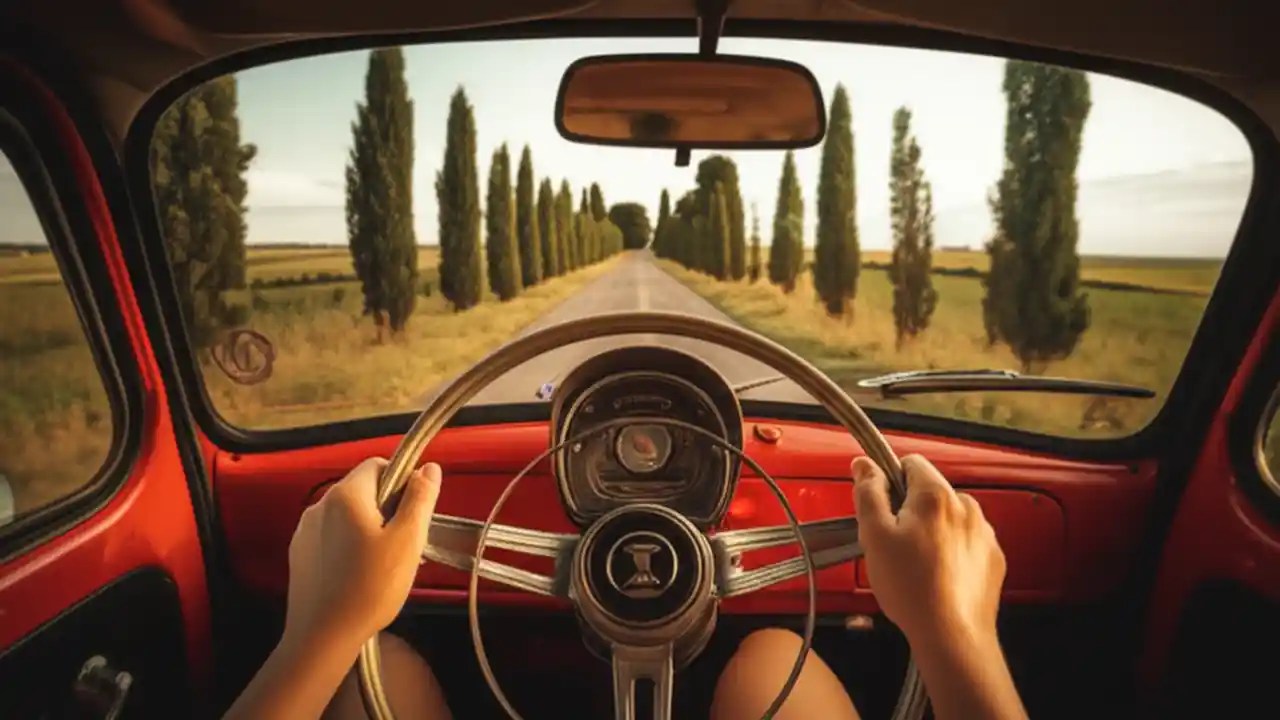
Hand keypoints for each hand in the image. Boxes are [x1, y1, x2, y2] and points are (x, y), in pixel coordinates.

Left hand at [283, 458, 441, 648]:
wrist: (322, 636)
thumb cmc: (370, 587)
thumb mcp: (407, 541)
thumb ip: (420, 498)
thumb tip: (429, 467)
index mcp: (346, 494)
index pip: (378, 465)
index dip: (402, 483)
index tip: (413, 515)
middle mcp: (319, 505)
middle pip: (363, 491)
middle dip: (388, 510)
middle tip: (404, 546)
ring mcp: (305, 531)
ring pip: (347, 517)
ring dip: (369, 530)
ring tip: (383, 567)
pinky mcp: (299, 555)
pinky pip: (332, 538)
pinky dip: (349, 547)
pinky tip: (360, 577)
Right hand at [853, 454, 1005, 647]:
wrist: (952, 635)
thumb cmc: (912, 589)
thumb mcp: (874, 536)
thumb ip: (868, 493)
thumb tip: (864, 466)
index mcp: (936, 496)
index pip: (911, 462)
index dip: (890, 480)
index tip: (881, 506)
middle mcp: (966, 508)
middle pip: (930, 492)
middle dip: (910, 510)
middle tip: (893, 543)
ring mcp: (984, 533)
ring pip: (948, 518)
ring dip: (932, 531)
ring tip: (916, 565)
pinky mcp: (993, 558)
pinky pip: (966, 542)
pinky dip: (951, 552)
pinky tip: (937, 577)